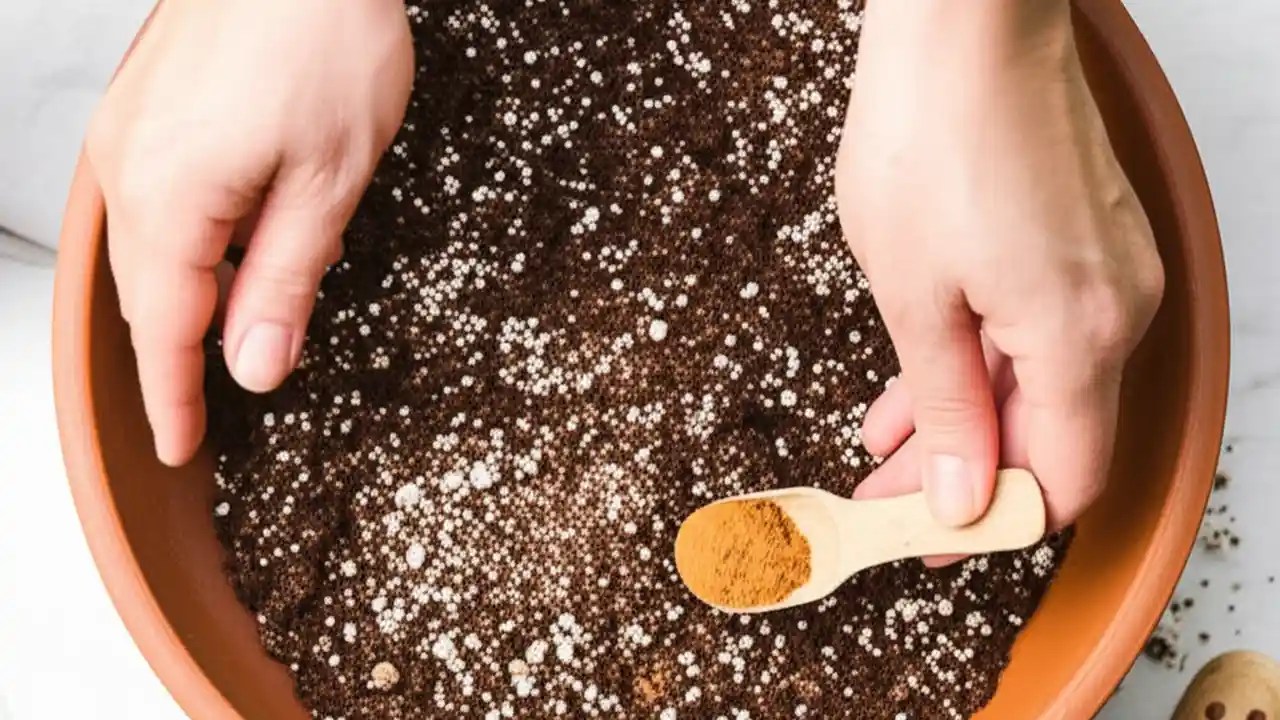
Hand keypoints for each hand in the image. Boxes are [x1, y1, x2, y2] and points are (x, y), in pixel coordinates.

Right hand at [87, 0, 413, 464]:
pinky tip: (234, 241)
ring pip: (148, 249)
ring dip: (188, 296)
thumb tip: (257, 365)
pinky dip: (189, 242)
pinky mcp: (144, 107)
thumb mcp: (330, 181)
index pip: (165, 331)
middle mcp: (129, 167)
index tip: (180, 448)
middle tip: (209, 405)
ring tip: (235, 325)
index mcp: (171, 198)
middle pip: (148, 293)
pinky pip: (152, 201)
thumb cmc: (323, 36)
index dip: (175, 400)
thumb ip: (287, 280)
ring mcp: (128, 132)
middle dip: (181, 353)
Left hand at [835, 1, 1162, 547]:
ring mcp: (1107, 269)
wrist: (968, 18)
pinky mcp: (1086, 238)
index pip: (1060, 479)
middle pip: (1047, 434)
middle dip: (959, 472)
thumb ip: (945, 406)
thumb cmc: (935, 132)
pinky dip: (979, 362)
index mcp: (1081, 335)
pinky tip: (918, 379)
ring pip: (1038, 382)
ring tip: (882, 445)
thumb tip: (963, 494)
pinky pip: (1038, 330)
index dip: (991, 523)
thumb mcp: (915, 295)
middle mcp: (1116, 309)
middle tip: (883, 497)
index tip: (924, 538)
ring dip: (962, 417)